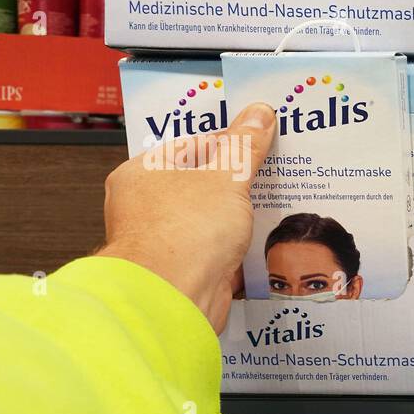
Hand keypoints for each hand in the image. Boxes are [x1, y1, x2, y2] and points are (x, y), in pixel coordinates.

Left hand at [97, 103, 275, 331]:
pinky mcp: (187, 270)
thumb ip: (245, 146)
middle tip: (268, 170)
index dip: (227, 142)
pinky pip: (219, 250)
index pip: (189, 146)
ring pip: (211, 220)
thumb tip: (258, 115)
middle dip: (237, 182)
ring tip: (271, 204)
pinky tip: (262, 241)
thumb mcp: (226, 176)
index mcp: (142, 174)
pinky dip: (240, 247)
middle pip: (200, 184)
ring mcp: (167, 241)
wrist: (173, 298)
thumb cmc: (180, 236)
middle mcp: (147, 207)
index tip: (255, 140)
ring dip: (240, 217)